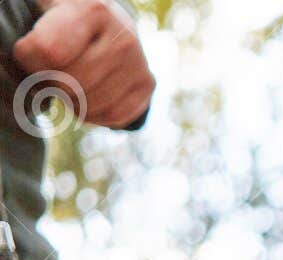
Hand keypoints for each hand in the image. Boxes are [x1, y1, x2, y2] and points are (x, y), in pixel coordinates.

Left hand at [12, 0, 154, 128]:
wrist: (105, 23)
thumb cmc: (65, 20)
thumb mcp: (46, 12)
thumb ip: (37, 37)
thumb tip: (24, 61)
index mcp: (93, 11)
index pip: (50, 52)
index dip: (29, 59)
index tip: (29, 52)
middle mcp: (123, 36)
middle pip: (71, 83)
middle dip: (51, 84)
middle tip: (48, 75)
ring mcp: (139, 62)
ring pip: (93, 104)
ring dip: (71, 102)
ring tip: (67, 87)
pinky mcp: (148, 84)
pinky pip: (115, 116)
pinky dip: (95, 115)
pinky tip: (87, 100)